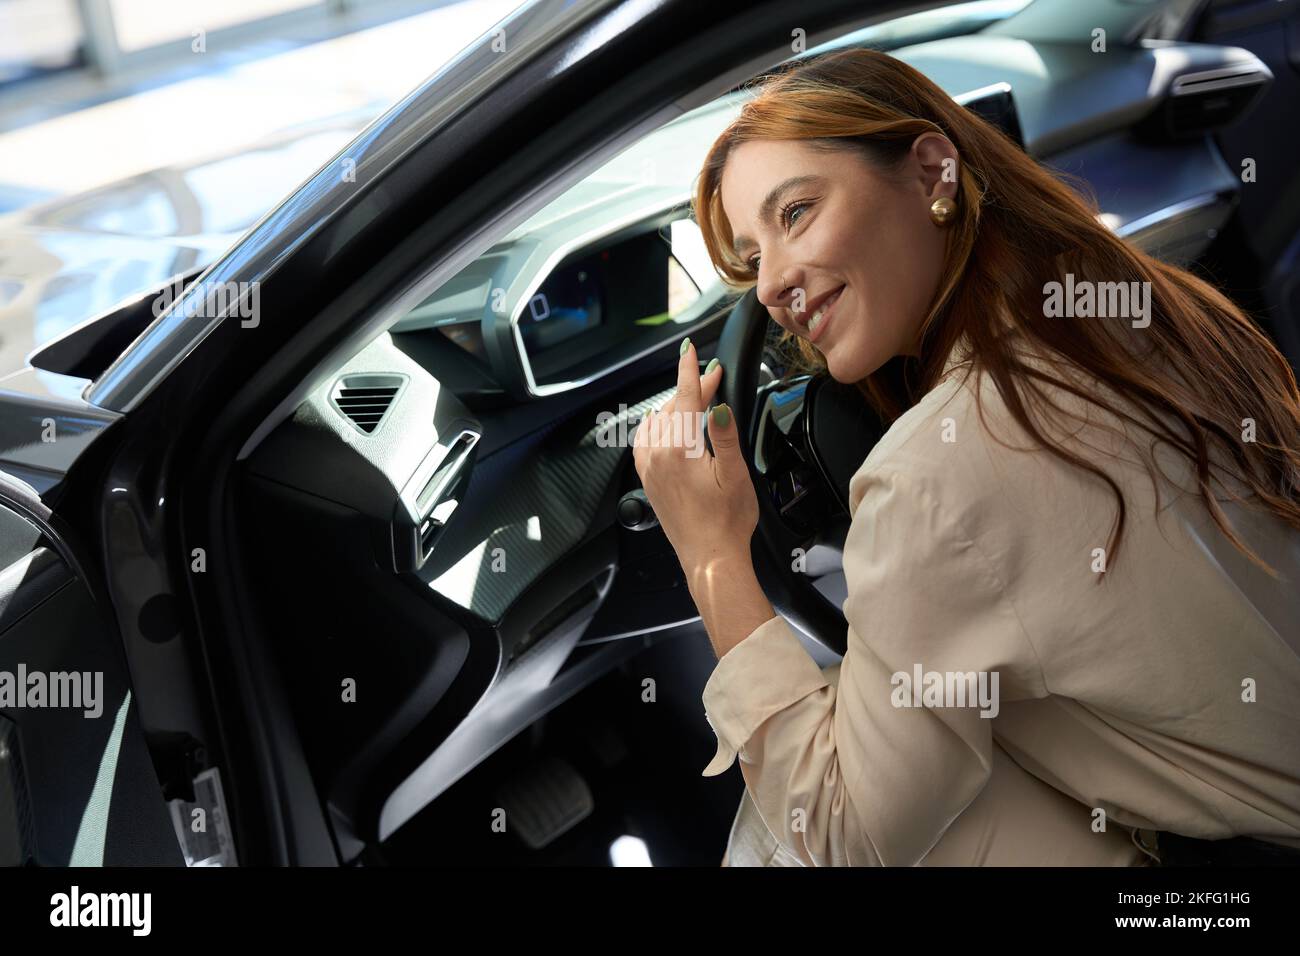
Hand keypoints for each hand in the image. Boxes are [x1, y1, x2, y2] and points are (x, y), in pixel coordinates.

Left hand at [632, 338, 759, 576]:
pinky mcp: (648, 481)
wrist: (710, 558)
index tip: (692, 351)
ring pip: (657, 422)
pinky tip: (667, 426)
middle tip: (714, 378)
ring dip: (675, 406)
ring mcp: (649, 469)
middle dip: (692, 389)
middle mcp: (658, 456)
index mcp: (679, 450)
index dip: (691, 372)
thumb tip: (718, 404)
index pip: (685, 398)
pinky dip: (658, 426)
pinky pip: (646, 442)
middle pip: (673, 408)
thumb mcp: (735, 474)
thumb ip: (725, 435)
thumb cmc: (727, 521)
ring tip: (696, 399)